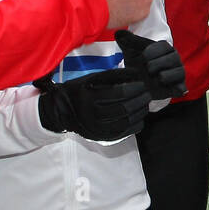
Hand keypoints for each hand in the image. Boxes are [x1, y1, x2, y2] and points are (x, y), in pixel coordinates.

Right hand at [36, 69, 150, 140]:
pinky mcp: (100, 136)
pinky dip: (135, 125)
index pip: (118, 93)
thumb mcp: (91, 78)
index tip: (142, 84)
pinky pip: (123, 133)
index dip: (134, 88)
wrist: (61, 111)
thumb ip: (113, 75)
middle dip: (140, 100)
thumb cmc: (80, 90)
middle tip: (147, 94)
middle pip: (123, 108)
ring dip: (140, 112)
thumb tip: (136, 73)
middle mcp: (92, 115)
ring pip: (125, 122)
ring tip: (145, 104)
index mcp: (89, 97)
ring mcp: (96, 128)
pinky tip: (140, 117)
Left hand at [115, 29, 186, 99]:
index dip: (151, 52)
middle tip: (146, 70)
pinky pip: (181, 87)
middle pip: (172, 58)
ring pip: (177, 73)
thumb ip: (127, 41)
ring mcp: (179, 73)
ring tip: (154, 79)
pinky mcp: (179, 87)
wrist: (141, 82)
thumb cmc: (138, 64)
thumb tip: (118, 33)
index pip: (163, 46)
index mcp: (165, 48)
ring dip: (164, 76)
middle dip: (157, 64)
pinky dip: (174, 89)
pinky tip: (163, 88)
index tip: (141, 58)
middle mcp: (175, 59)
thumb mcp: (131, 52)